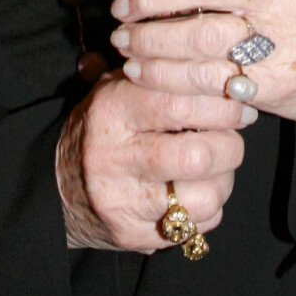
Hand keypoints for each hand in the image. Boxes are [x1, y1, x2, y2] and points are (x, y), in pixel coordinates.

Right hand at [55, 71, 252, 251]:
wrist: (57, 188)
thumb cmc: (105, 127)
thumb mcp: (118, 87)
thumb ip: (161, 70)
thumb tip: (218, 58)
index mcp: (112, 109)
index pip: (177, 102)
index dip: (219, 104)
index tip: (239, 102)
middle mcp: (114, 157)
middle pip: (196, 155)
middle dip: (230, 145)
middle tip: (234, 135)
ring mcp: (122, 202)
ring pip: (203, 198)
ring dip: (224, 181)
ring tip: (218, 166)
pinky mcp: (132, 236)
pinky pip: (196, 227)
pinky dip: (210, 208)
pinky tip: (198, 191)